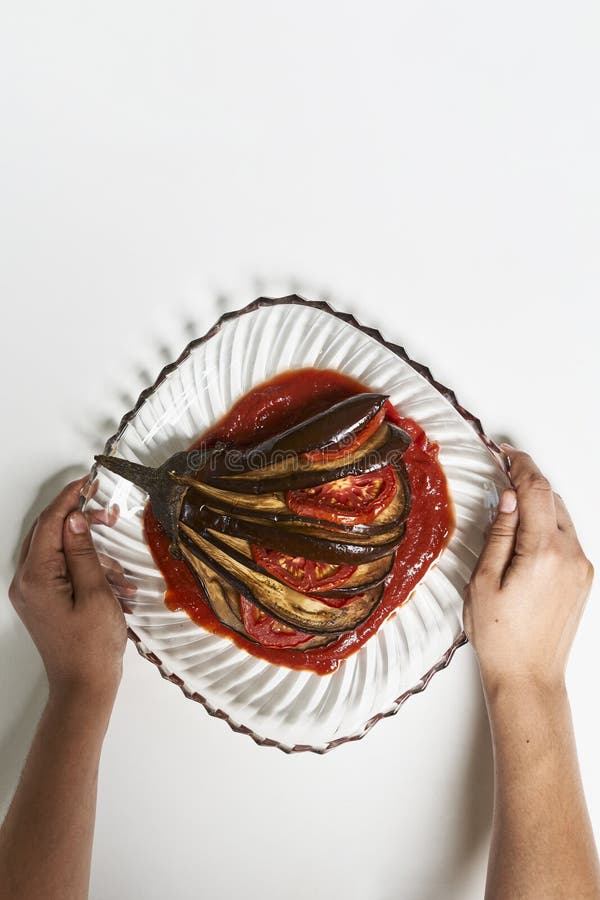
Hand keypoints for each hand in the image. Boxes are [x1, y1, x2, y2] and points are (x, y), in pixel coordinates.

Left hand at [9, 478, 129, 707]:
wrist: (84, 687)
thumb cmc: (92, 646)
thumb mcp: (96, 593)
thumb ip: (83, 552)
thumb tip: (76, 519)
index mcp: (36, 577)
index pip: (50, 523)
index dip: (69, 499)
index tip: (88, 482)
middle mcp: (26, 582)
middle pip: (50, 534)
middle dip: (82, 523)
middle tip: (110, 517)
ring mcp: (32, 592)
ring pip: (59, 552)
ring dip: (91, 554)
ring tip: (119, 574)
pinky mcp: (42, 600)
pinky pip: (62, 570)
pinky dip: (86, 569)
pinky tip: (113, 585)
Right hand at [464, 447, 592, 692]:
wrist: (530, 677)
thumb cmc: (501, 638)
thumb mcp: (483, 581)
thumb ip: (498, 535)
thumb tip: (505, 500)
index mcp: (543, 553)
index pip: (537, 491)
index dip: (521, 465)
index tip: (507, 454)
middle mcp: (571, 556)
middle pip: (552, 500)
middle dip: (528, 483)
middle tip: (503, 474)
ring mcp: (581, 568)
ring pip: (562, 517)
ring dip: (538, 505)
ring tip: (509, 508)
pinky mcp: (583, 579)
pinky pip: (567, 538)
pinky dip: (548, 526)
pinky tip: (525, 535)